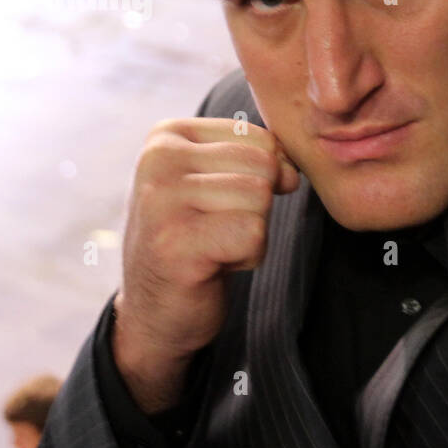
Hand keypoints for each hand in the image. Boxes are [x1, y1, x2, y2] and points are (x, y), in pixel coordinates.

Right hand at [115, 118, 298, 413]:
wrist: (157, 312)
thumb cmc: (196, 242)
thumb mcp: (218, 184)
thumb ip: (256, 160)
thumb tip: (291, 172)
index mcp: (167, 136)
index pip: (261, 140)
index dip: (259, 181)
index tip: (217, 207)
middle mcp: (158, 159)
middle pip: (264, 167)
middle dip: (257, 208)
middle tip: (215, 232)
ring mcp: (162, 200)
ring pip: (260, 199)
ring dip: (251, 234)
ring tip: (212, 247)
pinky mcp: (176, 242)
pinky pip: (254, 233)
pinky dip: (248, 256)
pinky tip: (213, 265)